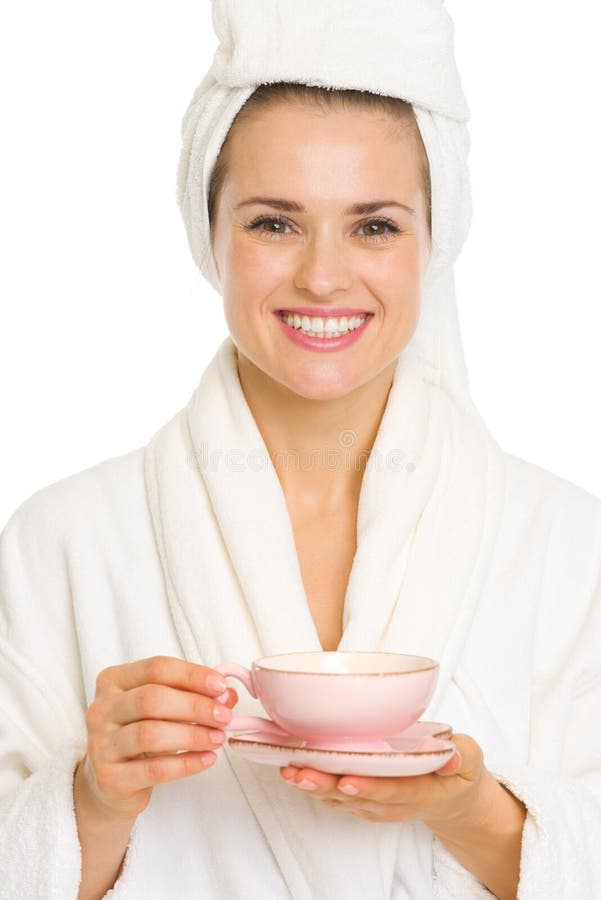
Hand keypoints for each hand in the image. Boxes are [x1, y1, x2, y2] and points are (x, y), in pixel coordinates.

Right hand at [77, 655, 237, 820]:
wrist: (109, 782)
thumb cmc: (139, 734)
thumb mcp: (163, 708)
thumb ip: (193, 696)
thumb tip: (227, 695)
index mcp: (113, 681)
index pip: (156, 668)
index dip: (192, 675)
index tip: (221, 686)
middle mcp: (101, 708)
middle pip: (152, 699)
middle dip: (195, 706)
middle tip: (225, 716)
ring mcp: (100, 743)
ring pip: (150, 734)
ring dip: (192, 735)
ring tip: (218, 738)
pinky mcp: (109, 777)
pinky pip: (153, 769)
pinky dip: (186, 763)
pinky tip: (207, 759)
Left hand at [279, 733, 493, 832]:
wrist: (450, 796)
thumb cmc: (456, 770)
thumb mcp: (470, 759)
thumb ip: (463, 755)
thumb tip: (451, 754)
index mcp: (421, 791)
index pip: (393, 791)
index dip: (369, 787)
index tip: (348, 779)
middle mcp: (393, 803)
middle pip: (358, 797)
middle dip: (328, 786)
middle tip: (302, 773)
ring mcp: (376, 804)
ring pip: (341, 799)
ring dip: (314, 787)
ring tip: (290, 771)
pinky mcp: (363, 800)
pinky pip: (336, 797)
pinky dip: (315, 786)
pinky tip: (295, 772)